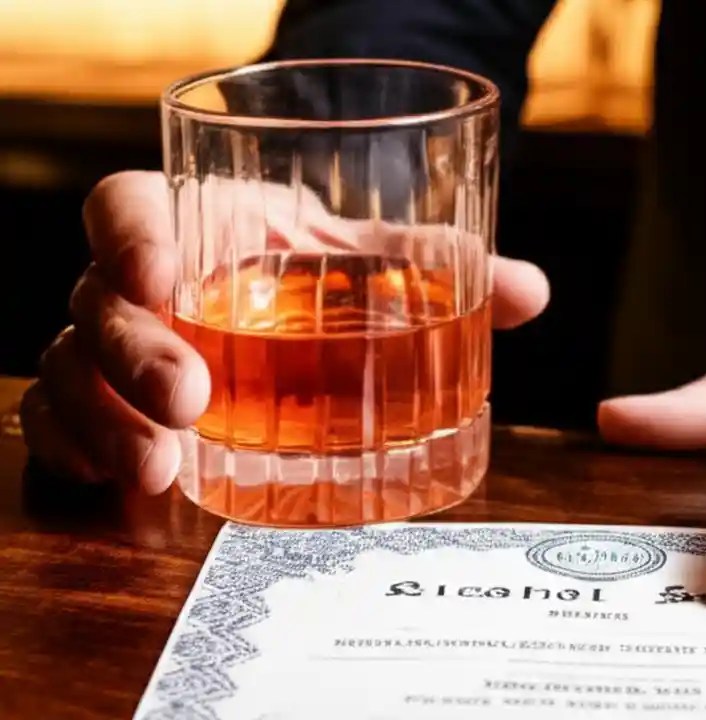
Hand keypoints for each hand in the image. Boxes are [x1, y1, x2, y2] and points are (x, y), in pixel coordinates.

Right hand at [20, 171, 549, 492]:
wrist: (301, 299)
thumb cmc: (327, 268)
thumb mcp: (377, 261)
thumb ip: (442, 268)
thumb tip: (530, 292)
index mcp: (197, 221)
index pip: (127, 205)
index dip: (127, 233)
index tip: (160, 273)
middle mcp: (143, 284)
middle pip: (97, 303)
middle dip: (133, 354)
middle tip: (189, 401)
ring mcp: (119, 349)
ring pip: (69, 370)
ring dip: (102, 420)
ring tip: (159, 469)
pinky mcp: (114, 406)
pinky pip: (61, 424)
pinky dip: (80, 452)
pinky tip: (122, 482)